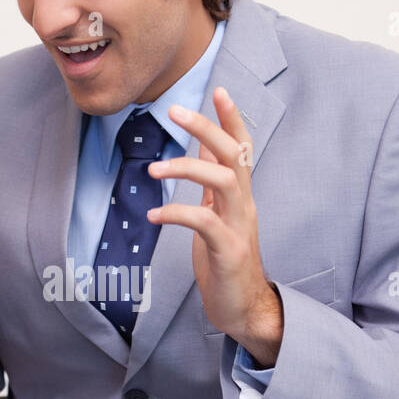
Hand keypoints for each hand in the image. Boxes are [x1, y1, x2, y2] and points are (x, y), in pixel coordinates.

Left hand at [146, 87, 282, 366]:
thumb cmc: (226, 262)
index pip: (242, 148)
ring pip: (223, 181)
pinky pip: (205, 222)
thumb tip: (201, 158)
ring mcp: (239, 227)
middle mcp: (244, 205)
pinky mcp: (229, 250)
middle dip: (206, 128)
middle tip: (174, 110)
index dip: (232, 119)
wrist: (244, 308)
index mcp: (240, 196)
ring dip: (188, 167)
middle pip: (234, 154)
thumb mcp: (217, 218)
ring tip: (154, 167)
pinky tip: (154, 214)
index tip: (219, 90)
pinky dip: (177, 213)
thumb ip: (212, 189)